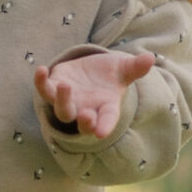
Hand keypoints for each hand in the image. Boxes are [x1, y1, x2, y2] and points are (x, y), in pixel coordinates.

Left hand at [34, 49, 155, 139]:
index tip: (101, 133)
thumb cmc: (111, 75)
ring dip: (62, 100)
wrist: (91, 71)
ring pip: (62, 110)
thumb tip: (150, 58)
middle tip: (86, 116)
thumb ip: (135, 67)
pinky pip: (44, 88)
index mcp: (105, 108)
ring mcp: (68, 101)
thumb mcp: (124, 69)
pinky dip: (41, 82)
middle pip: (81, 121)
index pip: (107, 120)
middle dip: (83, 121)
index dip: (104, 126)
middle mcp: (86, 109)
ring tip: (65, 86)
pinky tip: (41, 70)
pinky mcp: (53, 87)